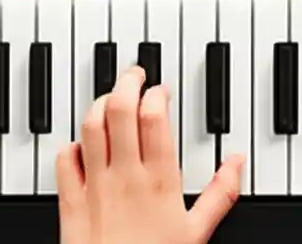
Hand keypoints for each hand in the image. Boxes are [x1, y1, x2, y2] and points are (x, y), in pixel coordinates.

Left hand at [57, 66, 244, 243]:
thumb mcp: (197, 233)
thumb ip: (220, 193)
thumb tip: (237, 163)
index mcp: (159, 179)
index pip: (153, 116)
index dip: (156, 93)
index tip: (161, 90)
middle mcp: (124, 175)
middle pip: (119, 108)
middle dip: (126, 82)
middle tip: (134, 74)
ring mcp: (94, 185)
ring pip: (90, 125)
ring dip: (99, 103)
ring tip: (110, 96)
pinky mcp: (70, 200)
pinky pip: (64, 158)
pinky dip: (73, 143)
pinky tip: (83, 142)